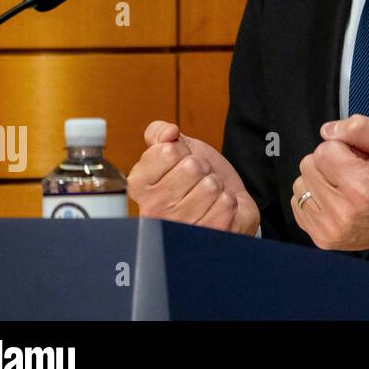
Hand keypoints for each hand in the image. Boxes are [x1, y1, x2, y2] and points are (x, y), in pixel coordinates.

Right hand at [127, 120, 259, 236]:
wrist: (226, 204)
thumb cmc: (197, 180)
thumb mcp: (177, 149)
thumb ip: (161, 133)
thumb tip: (168, 132)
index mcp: (140, 186)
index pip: (167, 151)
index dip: (183, 150)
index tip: (181, 162)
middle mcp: (153, 210)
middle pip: (192, 167)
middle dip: (203, 168)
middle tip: (198, 181)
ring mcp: (179, 227)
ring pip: (210, 186)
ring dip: (216, 186)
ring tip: (208, 196)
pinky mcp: (205, 236)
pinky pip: (226, 204)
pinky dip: (228, 202)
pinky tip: (217, 210)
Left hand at [290, 115, 368, 255]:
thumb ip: (362, 128)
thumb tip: (327, 131)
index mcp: (361, 188)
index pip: (323, 151)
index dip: (341, 148)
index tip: (357, 158)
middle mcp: (341, 212)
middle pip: (308, 165)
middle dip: (328, 163)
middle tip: (352, 172)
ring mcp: (329, 229)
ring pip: (300, 184)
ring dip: (319, 180)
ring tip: (343, 186)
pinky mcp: (321, 238)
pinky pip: (298, 204)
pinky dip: (315, 198)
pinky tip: (336, 200)